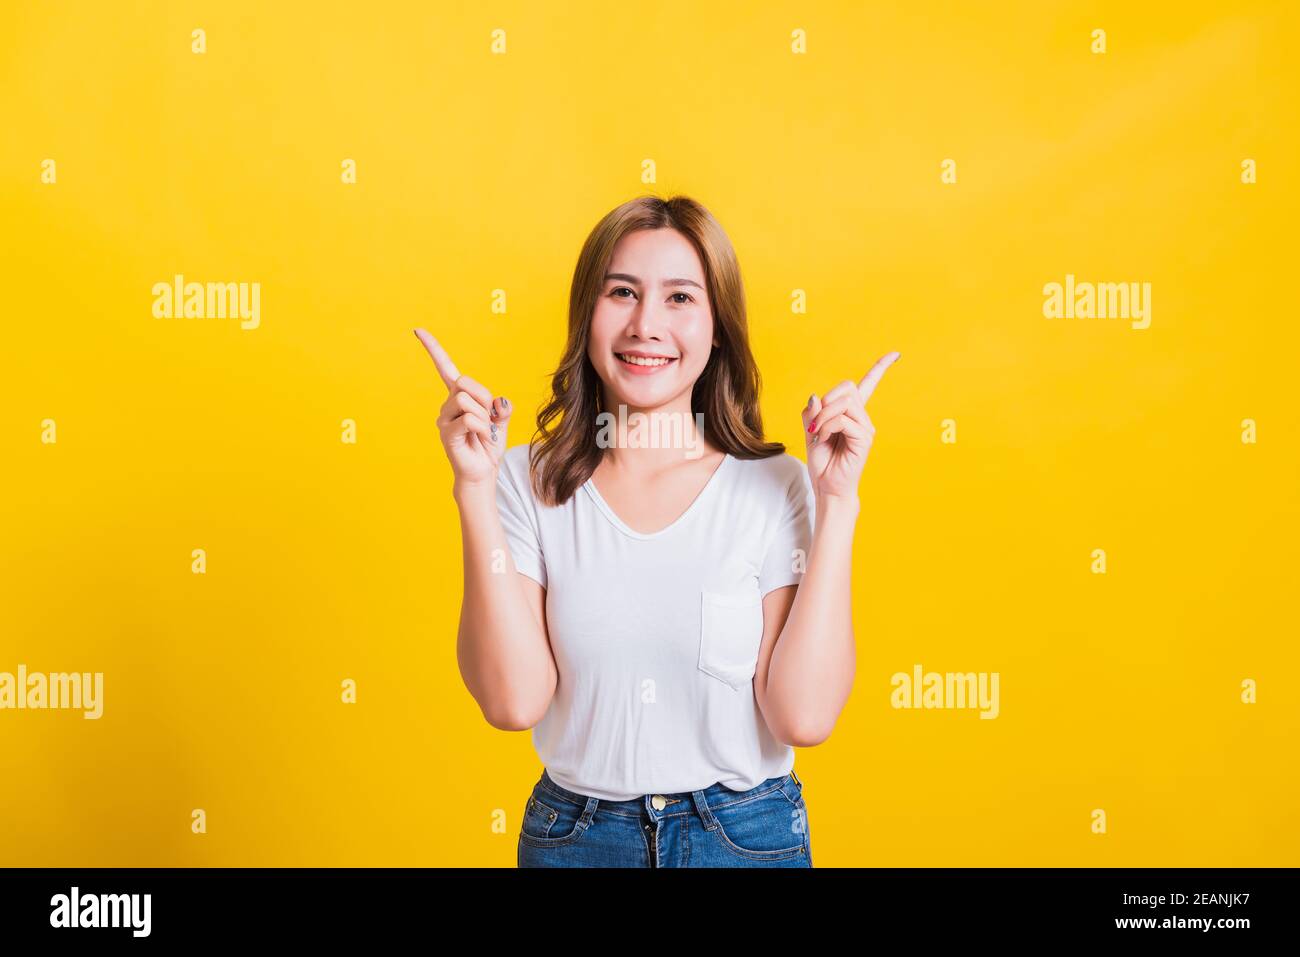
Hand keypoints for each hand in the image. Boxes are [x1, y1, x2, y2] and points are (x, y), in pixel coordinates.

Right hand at [413, 328, 510, 489]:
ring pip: (467, 400)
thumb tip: (500, 401)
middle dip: (484, 399)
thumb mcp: (501, 422)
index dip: (433, 349)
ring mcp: (444, 418)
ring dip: (484, 417)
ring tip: (483, 432)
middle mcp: (447, 404)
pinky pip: (468, 418)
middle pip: (466, 383)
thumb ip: (502, 408)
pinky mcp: (447, 433)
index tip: (417, 330)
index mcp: (459, 396)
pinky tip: (479, 438)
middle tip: (488, 420)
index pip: (445, 367)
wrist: (483, 471)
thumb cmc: (488, 445)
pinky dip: (482, 428)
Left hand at [802, 352, 899, 499]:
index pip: (868, 385)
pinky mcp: (864, 439)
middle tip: (814, 424)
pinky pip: (842, 421)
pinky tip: (821, 440)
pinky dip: (826, 427)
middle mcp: (862, 418)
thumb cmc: (822, 461)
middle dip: (826, 401)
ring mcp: (866, 428)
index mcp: (851, 414)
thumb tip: (816, 396)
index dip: (881, 368)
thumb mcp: (810, 431)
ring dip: (823, 417)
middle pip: (847, 387)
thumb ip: (812, 413)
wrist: (827, 487)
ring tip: (817, 435)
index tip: (896, 353)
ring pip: (843, 403)